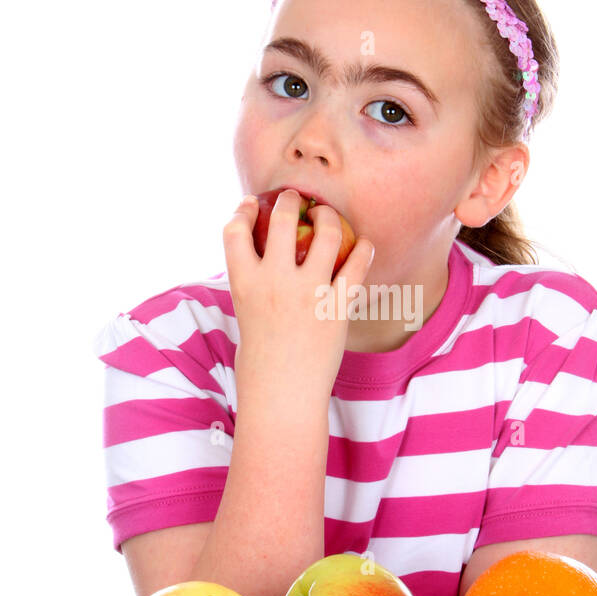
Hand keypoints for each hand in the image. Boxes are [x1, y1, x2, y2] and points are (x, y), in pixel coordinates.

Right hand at [223, 190, 374, 399]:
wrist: (283, 397)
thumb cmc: (260, 362)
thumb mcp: (245, 316)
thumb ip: (253, 285)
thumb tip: (262, 262)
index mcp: (243, 284)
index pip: (234, 231)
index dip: (242, 211)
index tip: (251, 204)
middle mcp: (274, 282)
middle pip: (281, 219)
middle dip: (289, 200)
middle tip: (296, 198)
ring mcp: (308, 293)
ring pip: (326, 234)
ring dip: (329, 217)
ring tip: (328, 216)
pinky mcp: (337, 308)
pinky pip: (357, 266)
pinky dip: (363, 250)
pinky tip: (363, 245)